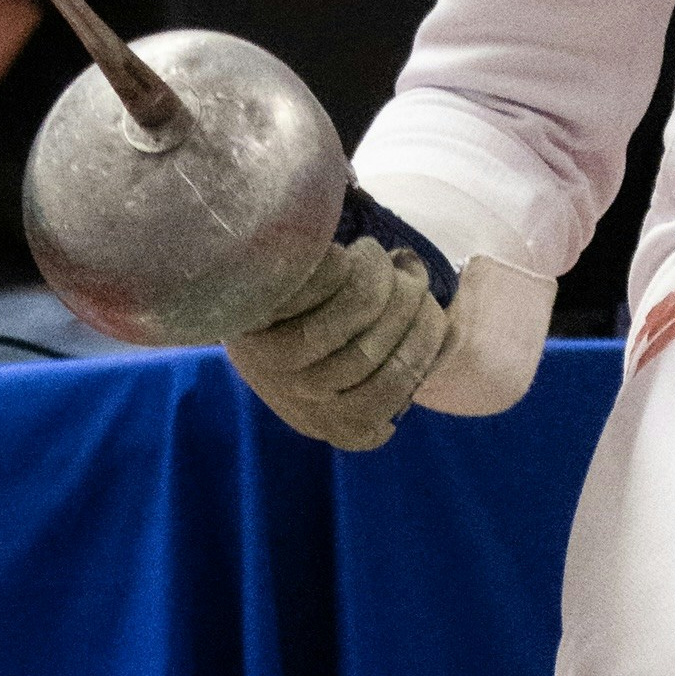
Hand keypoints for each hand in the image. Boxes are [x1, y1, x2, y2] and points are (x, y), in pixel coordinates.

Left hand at [224, 235, 448, 451]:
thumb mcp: (348, 367)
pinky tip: (345, 256)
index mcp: (323, 419)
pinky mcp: (247, 314)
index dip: (419, 349)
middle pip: (366, 357)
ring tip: (381, 258)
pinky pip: (307, 287)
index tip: (431, 313)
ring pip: (340, 320)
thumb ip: (390, 367)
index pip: (383, 399)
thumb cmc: (303, 331)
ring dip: (376, 280)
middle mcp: (292, 396)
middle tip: (412, 277)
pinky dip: (338, 266)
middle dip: (404, 307)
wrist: (231, 299)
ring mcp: (264, 357)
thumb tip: (443, 336)